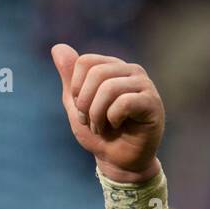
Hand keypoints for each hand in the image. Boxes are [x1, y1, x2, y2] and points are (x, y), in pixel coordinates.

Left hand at [50, 45, 164, 181]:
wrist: (118, 161)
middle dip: (85, 104)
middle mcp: (130, 70)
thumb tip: (57, 47)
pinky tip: (118, 127)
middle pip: (95, 73)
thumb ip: (69, 78)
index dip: (76, 90)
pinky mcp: (152, 102)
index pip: (84, 62)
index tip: (81, 110)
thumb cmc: (100, 134)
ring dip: (97, 115)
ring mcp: (144, 84)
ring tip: (103, 127)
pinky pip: (124, 102)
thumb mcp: (76, 106)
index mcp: (112, 67)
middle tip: (91, 122)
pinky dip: (112, 119)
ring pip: (109, 88)